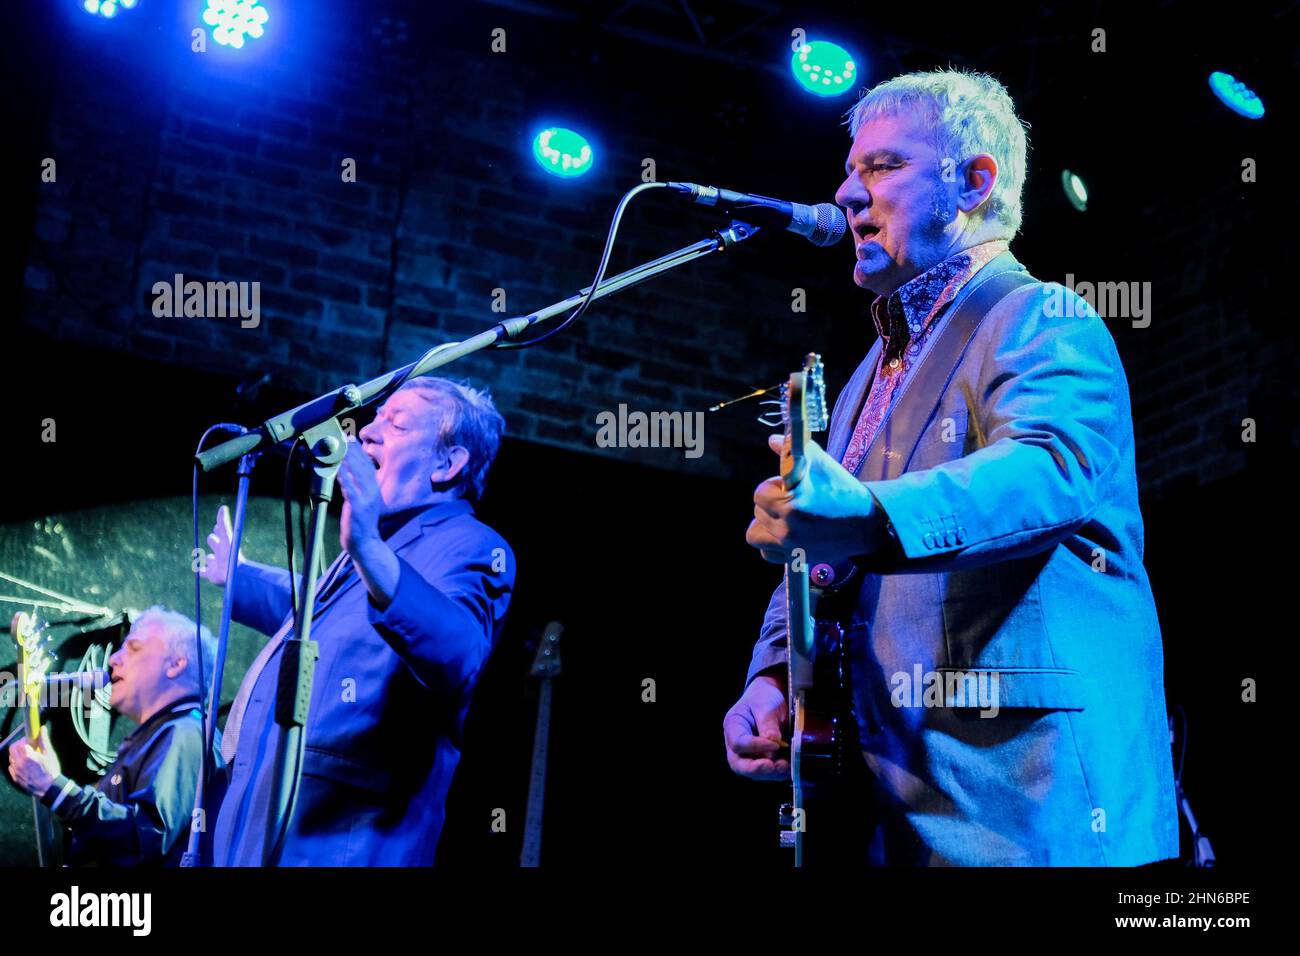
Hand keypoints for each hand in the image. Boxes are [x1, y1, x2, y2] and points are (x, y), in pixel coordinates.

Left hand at [8, 726, 60, 797]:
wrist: (49, 788)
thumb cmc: (51, 770)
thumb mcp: (50, 754)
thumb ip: (43, 740)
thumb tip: (42, 729)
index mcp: (27, 756)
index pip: (19, 743)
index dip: (25, 740)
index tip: (30, 741)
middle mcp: (19, 763)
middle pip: (12, 749)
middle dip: (19, 746)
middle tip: (28, 747)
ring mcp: (16, 771)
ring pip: (11, 758)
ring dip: (17, 754)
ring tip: (28, 757)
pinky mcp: (15, 778)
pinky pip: (12, 767)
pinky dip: (16, 764)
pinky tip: (25, 765)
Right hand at [203, 504, 242, 586]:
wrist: (234, 573)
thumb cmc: (231, 553)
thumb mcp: (226, 536)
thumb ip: (223, 523)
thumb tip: (222, 507)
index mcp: (225, 544)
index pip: (220, 534)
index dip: (218, 530)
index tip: (218, 526)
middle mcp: (220, 553)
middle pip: (215, 544)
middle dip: (213, 541)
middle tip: (212, 538)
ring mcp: (215, 564)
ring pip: (210, 559)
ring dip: (208, 559)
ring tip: (210, 558)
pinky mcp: (210, 574)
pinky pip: (203, 573)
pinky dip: (201, 571)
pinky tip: (199, 570)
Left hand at [337, 438, 382, 555]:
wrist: (365, 543)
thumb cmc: (360, 524)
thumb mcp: (362, 503)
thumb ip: (357, 488)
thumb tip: (346, 473)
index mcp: (374, 490)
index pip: (367, 466)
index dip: (359, 451)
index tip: (351, 439)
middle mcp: (373, 492)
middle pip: (363, 466)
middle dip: (353, 450)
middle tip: (344, 437)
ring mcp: (366, 499)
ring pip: (357, 474)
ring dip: (348, 459)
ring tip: (340, 447)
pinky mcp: (358, 507)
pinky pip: (350, 488)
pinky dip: (344, 476)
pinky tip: (337, 467)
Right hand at [723, 673, 789, 780]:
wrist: (769, 698)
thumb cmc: (764, 698)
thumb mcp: (766, 705)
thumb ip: (768, 724)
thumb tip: (774, 743)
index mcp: (733, 726)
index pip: (738, 743)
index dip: (756, 747)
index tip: (776, 744)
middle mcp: (735, 744)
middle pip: (738, 764)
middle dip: (756, 769)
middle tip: (774, 766)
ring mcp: (747, 755)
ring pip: (752, 773)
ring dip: (769, 773)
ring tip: (785, 766)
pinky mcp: (760, 760)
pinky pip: (765, 773)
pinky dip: (777, 774)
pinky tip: (788, 767)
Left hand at [746, 433, 884, 564]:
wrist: (865, 523)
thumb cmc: (842, 489)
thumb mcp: (821, 464)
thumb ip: (793, 451)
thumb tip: (772, 440)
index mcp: (794, 502)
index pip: (761, 492)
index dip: (774, 486)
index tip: (788, 486)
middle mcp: (790, 527)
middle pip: (758, 510)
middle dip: (772, 502)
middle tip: (793, 500)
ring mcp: (791, 546)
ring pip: (755, 533)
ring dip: (765, 523)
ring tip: (784, 517)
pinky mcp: (795, 559)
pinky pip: (765, 553)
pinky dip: (771, 544)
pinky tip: (785, 533)